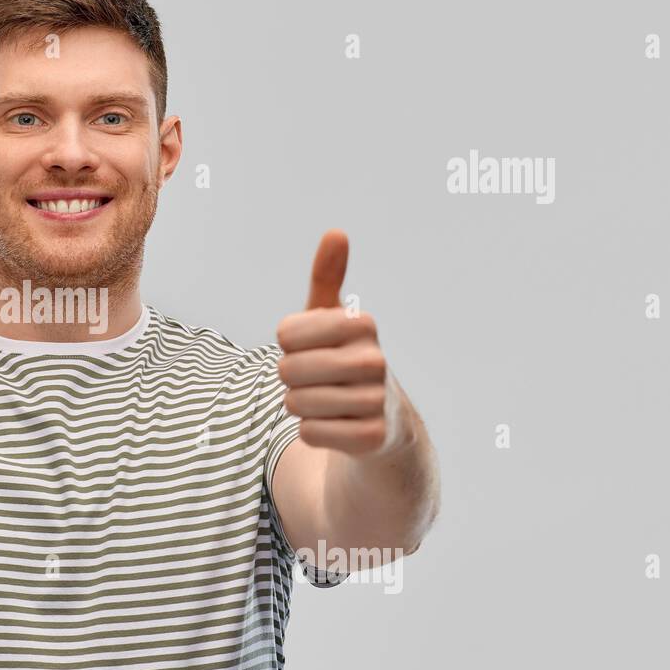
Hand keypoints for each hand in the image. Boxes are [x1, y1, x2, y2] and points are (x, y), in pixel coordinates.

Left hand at [275, 229, 401, 454]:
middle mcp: (374, 360)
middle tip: (317, 379)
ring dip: (301, 406)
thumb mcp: (332, 318)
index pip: (285, 334)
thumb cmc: (344, 359)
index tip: (312, 347)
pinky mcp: (371, 437)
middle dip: (291, 378)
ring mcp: (375, 400)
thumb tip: (336, 232)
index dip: (288, 345)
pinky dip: (313, 431)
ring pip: (295, 404)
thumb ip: (327, 278)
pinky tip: (337, 425)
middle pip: (287, 370)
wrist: (384, 419)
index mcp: (361, 324)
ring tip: (328, 401)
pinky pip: (309, 433)